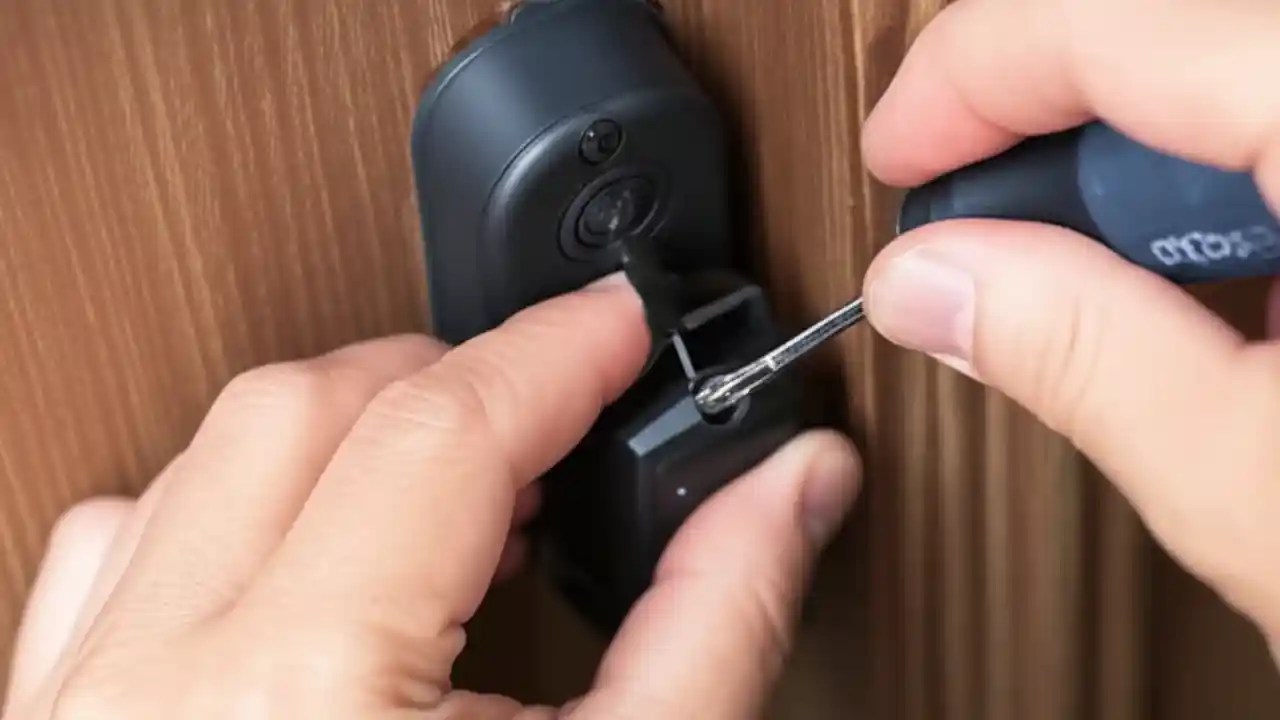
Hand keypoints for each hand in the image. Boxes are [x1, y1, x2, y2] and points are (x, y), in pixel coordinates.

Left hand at [3, 276, 860, 718]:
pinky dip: (226, 511)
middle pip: (299, 411)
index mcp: (301, 705)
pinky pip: (111, 557)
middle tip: (552, 411)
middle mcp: (154, 693)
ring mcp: (78, 711)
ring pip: (195, 465)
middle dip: (446, 378)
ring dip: (336, 436)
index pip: (439, 432)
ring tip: (446, 483)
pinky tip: (308, 553)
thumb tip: (790, 495)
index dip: (554, 352)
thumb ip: (709, 626)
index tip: (619, 328)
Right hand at [862, 0, 1279, 653]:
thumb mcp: (1263, 493)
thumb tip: (932, 281)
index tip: (905, 152)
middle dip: (1051, 112)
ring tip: (1113, 274)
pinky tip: (1236, 272)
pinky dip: (1243, 171)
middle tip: (988, 228)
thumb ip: (1075, 360)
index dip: (970, 74)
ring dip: (1150, 149)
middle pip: (1186, 20)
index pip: (1120, 18)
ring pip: (1244, 58)